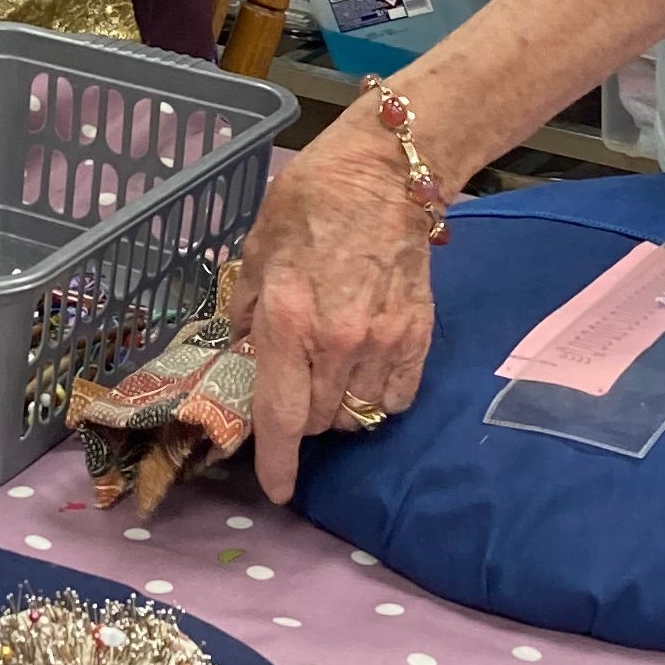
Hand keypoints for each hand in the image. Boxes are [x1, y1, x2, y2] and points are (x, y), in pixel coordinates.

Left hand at [233, 119, 440, 503]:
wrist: (386, 174)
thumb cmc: (310, 205)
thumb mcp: (256, 253)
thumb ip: (248, 311)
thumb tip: (244, 351)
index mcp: (288, 323)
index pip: (280, 417)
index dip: (276, 464)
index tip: (277, 490)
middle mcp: (337, 344)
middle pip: (318, 422)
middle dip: (300, 415)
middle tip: (296, 383)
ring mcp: (384, 343)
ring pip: (357, 414)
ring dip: (339, 406)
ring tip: (332, 372)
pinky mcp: (419, 336)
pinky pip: (397, 398)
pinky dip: (378, 396)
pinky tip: (366, 369)